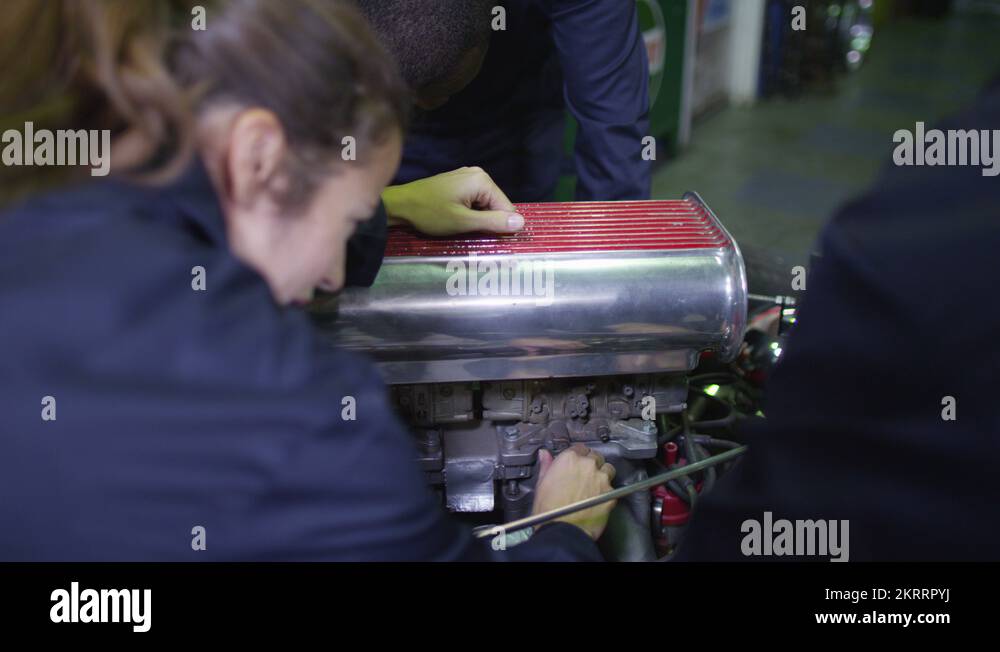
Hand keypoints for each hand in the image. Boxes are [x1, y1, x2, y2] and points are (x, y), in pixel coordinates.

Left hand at [381, 167, 524, 235]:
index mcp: (482, 180)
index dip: (502, 226)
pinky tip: (458, 220)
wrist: (400, 206)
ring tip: (463, 227)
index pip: (507, 207)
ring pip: (485, 205)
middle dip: (488, 222)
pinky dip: (470, 213)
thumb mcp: (463, 222)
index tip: (490, 240)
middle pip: (497, 205)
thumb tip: (521, 223)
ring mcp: (466, 177)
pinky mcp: (458, 184)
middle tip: (471, 234)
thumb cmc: (430, 214)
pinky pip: (474, 201)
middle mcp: (477, 174)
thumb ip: (493, 222)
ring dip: (479, 219)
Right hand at [531, 444, 616, 540]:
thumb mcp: (542, 484)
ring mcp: (601, 478)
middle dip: (591, 464)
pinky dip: (607, 491)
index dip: (578, 456)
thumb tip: (545, 454)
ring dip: (602, 474)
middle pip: (595, 456)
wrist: (562, 531)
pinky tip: (598, 498)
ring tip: (594, 486)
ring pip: (608, 469)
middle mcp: (588, 465)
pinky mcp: (611, 493)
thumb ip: (547, 465)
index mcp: (569, 459)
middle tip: (584, 476)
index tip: (576, 463)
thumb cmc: (549, 510)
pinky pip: (612, 487)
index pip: (580, 448)